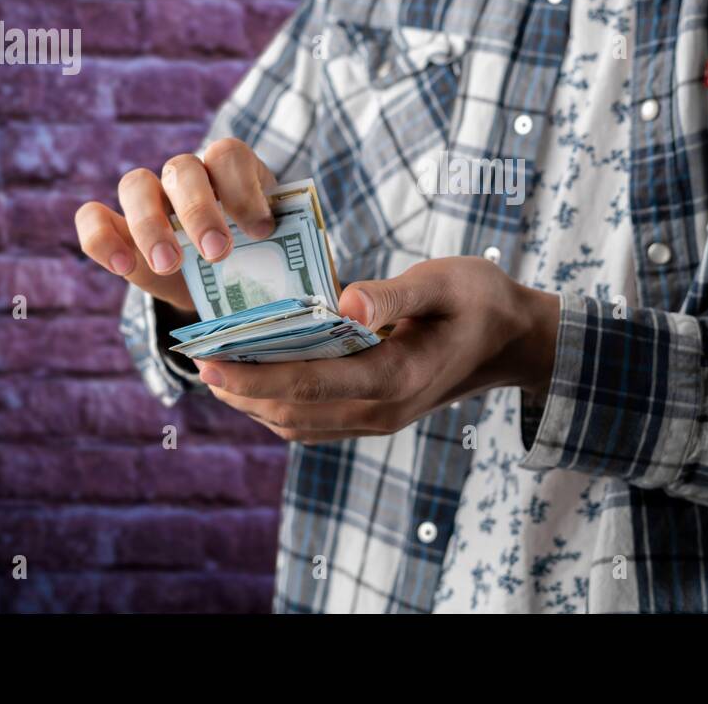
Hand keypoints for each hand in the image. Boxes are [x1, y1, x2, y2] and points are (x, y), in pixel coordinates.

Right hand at [74, 138, 277, 311]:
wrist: (219, 286)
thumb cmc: (258, 262)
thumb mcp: (281, 259)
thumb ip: (295, 264)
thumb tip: (333, 297)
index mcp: (232, 171)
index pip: (229, 155)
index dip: (244, 189)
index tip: (263, 231)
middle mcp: (186, 175)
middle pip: (182, 167)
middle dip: (199, 210)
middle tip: (217, 254)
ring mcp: (148, 197)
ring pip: (134, 183)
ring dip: (151, 224)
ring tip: (169, 264)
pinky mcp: (115, 226)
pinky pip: (92, 217)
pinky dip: (102, 239)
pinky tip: (124, 267)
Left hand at [197, 257, 560, 442]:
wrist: (511, 340)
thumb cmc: (479, 300)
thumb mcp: (445, 281)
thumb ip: (394, 293)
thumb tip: (344, 302)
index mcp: (397, 377)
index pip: (309, 384)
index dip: (253, 375)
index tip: (207, 358)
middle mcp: (382, 410)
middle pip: (292, 412)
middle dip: (239, 389)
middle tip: (196, 357)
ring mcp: (378, 420)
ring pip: (297, 424)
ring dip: (253, 401)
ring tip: (215, 368)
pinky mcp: (374, 417)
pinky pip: (313, 422)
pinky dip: (277, 404)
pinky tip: (256, 377)